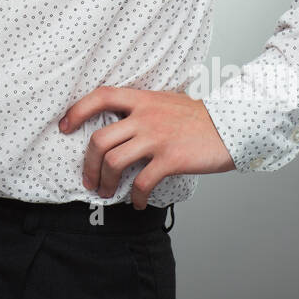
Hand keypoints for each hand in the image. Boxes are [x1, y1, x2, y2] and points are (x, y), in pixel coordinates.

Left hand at [58, 87, 235, 209]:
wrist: (233, 125)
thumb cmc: (199, 117)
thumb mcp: (166, 101)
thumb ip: (142, 108)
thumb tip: (118, 124)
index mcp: (142, 99)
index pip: (100, 96)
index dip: (77, 110)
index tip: (65, 127)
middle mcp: (146, 116)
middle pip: (99, 139)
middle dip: (87, 164)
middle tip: (89, 179)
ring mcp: (157, 138)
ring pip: (114, 162)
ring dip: (105, 182)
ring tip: (107, 192)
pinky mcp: (171, 159)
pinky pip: (142, 182)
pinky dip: (135, 197)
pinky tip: (137, 202)